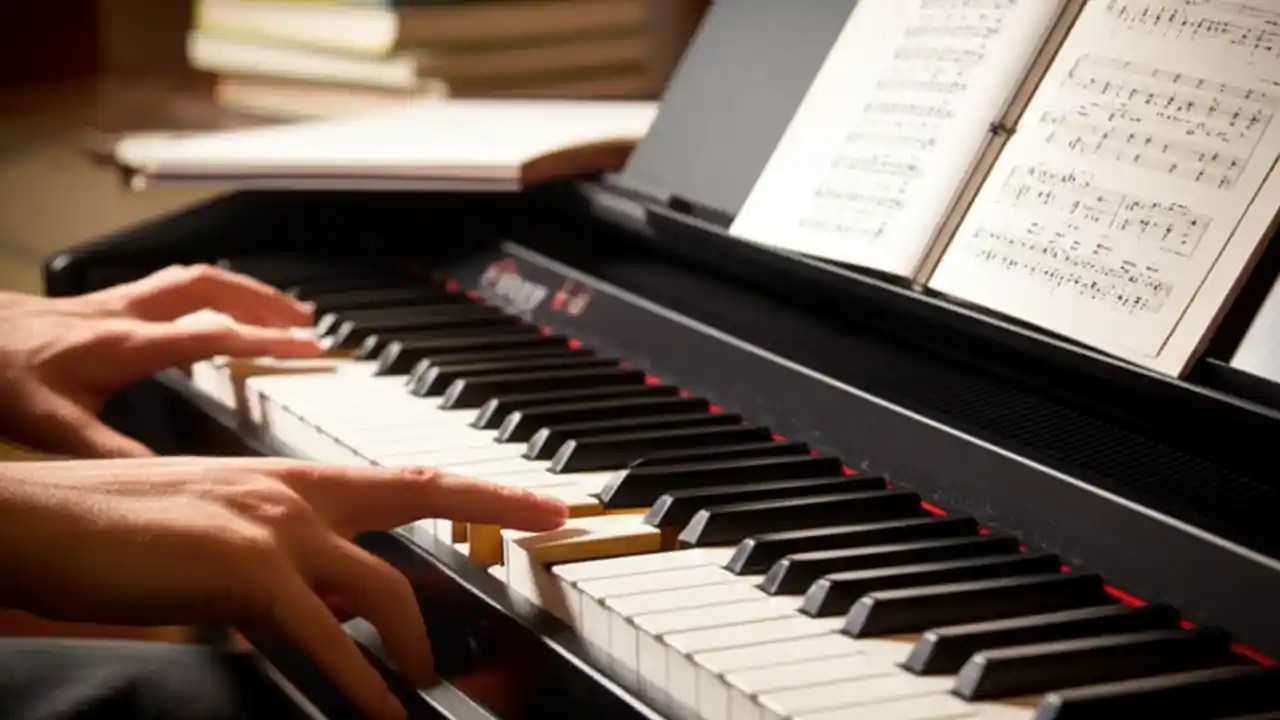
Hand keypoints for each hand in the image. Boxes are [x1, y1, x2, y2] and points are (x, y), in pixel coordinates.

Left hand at [0, 264, 319, 457]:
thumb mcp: (53, 427)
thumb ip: (113, 454)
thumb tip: (170, 481)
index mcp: (125, 343)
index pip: (215, 334)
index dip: (268, 340)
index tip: (309, 347)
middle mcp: (126, 313)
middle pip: (214, 288)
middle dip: (267, 301)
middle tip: (306, 319)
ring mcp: (113, 302)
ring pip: (194, 279)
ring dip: (242, 289)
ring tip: (275, 306)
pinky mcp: (99, 303)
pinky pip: (170, 285)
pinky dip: (206, 292)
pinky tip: (208, 309)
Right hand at [0, 457, 568, 719]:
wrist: (42, 517)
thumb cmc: (121, 529)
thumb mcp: (221, 530)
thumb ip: (287, 558)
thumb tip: (334, 602)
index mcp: (290, 481)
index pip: (404, 475)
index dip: (477, 480)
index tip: (536, 492)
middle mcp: (294, 492)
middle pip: (421, 495)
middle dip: (498, 503)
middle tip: (555, 518)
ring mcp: (274, 527)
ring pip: (382, 585)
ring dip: (412, 639)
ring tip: (420, 682)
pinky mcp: (245, 572)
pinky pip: (325, 638)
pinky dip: (360, 685)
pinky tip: (382, 713)